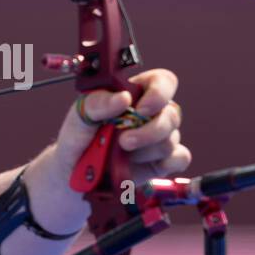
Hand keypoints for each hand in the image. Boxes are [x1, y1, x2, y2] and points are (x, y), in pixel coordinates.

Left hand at [50, 68, 190, 189]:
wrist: (74, 172)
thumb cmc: (79, 137)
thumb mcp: (80, 116)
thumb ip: (97, 103)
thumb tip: (123, 98)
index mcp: (135, 93)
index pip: (162, 81)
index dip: (159, 93)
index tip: (140, 109)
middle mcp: (153, 113)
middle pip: (171, 114)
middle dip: (149, 131)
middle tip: (124, 142)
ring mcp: (160, 137)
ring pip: (171, 139)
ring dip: (145, 151)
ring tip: (121, 155)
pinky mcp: (163, 161)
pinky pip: (180, 158)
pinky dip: (165, 164)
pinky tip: (141, 165)